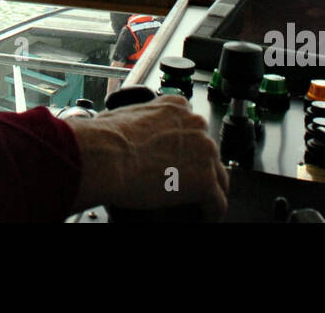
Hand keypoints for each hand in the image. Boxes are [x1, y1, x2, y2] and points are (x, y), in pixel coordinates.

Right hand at [68, 95, 227, 220]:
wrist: (107, 156)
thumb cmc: (106, 138)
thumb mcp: (126, 114)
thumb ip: (140, 119)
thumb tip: (128, 129)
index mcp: (177, 107)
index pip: (192, 127)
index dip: (186, 147)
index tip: (180, 160)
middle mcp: (195, 124)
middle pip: (207, 151)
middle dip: (199, 168)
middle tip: (185, 183)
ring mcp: (204, 151)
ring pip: (218, 177)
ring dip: (209, 190)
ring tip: (198, 204)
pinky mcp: (205, 180)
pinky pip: (217, 202)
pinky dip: (211, 212)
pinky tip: (203, 217)